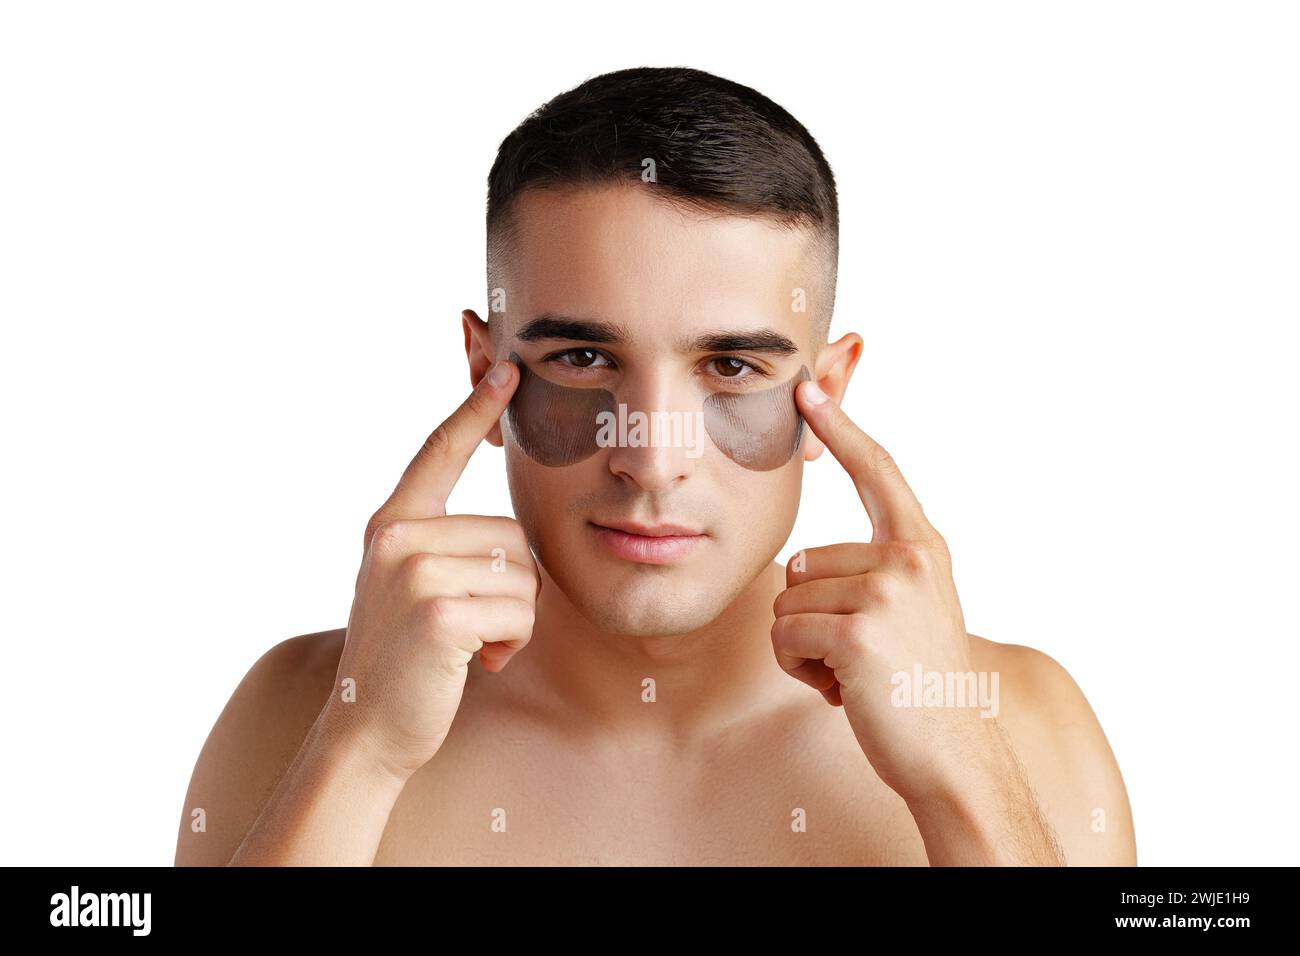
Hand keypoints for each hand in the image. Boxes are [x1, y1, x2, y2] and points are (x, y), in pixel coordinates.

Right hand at [323, 359, 539, 781]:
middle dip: (512, 590)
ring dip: (514, 621)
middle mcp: (397, 537)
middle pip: (512, 534)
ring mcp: (413, 572)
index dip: (473, 409)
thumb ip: (448, 547)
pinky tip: (476, 663)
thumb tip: (515, 535)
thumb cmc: (409, 660)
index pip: (438, 452)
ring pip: (522, 575)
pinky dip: (512, 644)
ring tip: (471, 645)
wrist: (368, 730)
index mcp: (392, 523)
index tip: (506, 370)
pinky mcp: (437, 611)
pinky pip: (519, 611)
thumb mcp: (416, 587)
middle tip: (473, 627)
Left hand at [773, 380, 981, 801]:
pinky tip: (845, 690)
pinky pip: (785, 636)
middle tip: (862, 655)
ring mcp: (885, 593)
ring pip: (787, 602)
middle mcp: (908, 559)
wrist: (954, 754)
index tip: (809, 389)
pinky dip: (800, 670)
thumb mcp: (909, 612)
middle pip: (801, 562)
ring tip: (857, 673)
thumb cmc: (920, 687)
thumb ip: (871, 574)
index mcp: (921, 548)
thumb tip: (799, 564)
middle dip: (811, 615)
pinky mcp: (857, 632)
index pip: (877, 473)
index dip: (842, 428)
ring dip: (805, 647)